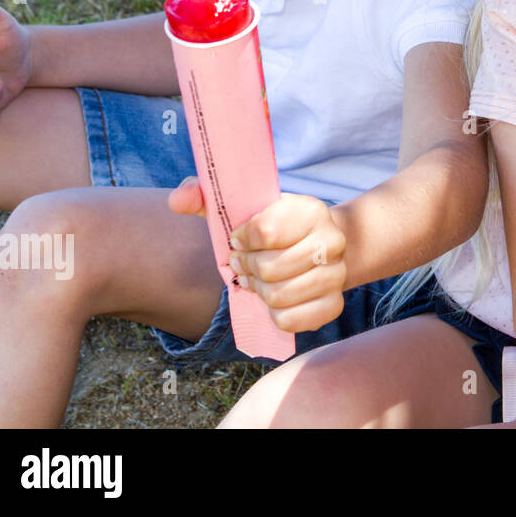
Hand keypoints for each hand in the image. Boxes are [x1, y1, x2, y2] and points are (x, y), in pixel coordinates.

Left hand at [168, 177, 346, 331]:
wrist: (317, 245)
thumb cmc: (273, 226)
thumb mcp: (243, 205)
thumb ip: (204, 196)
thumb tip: (179, 199)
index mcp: (311, 209)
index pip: (265, 231)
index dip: (241, 240)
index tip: (238, 239)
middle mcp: (332, 240)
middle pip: (271, 268)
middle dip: (247, 269)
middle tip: (243, 264)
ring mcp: (337, 274)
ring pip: (279, 296)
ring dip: (259, 291)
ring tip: (257, 281)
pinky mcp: (334, 304)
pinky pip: (291, 320)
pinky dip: (274, 315)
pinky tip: (273, 300)